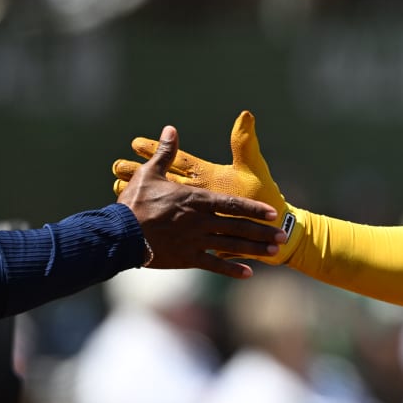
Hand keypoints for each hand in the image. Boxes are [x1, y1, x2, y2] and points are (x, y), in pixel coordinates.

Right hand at [116, 124, 288, 278]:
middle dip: (262, 232)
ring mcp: (195, 241)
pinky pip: (213, 265)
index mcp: (196, 200)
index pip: (233, 203)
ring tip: (274, 253)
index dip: (254, 208)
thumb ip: (166, 153)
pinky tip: (248, 273)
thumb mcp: (150, 174)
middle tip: (283, 237)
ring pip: (231, 246)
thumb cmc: (134, 203)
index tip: (272, 213)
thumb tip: (171, 129)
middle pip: (238, 226)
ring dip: (254, 249)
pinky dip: (231, 270)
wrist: (119, 235)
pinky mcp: (186, 258)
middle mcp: (201, 221)